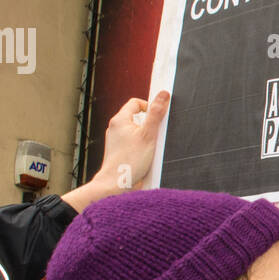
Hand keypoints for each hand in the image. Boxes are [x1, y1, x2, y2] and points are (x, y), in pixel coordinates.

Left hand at [64, 91, 170, 212]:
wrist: (117, 184)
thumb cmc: (129, 162)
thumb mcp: (148, 135)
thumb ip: (156, 113)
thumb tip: (163, 94)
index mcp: (120, 120)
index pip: (136, 103)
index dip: (149, 107)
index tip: (158, 117)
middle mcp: (115, 129)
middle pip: (136, 117)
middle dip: (149, 125)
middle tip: (156, 135)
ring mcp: (116, 141)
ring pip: (135, 132)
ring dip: (146, 138)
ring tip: (150, 149)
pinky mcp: (119, 152)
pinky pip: (133, 144)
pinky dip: (141, 148)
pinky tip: (146, 158)